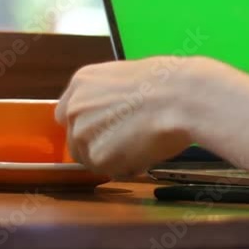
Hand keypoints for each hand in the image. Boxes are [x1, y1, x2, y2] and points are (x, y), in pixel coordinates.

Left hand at [54, 56, 218, 176]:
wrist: (181, 97)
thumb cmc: (168, 83)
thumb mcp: (127, 78)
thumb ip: (108, 97)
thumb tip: (114, 115)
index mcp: (81, 82)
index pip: (68, 114)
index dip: (89, 125)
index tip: (106, 130)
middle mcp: (74, 108)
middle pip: (77, 140)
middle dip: (100, 145)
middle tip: (129, 141)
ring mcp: (82, 134)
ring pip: (93, 159)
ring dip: (115, 158)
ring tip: (145, 144)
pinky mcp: (98, 158)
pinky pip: (112, 171)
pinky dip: (129, 168)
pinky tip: (149, 151)